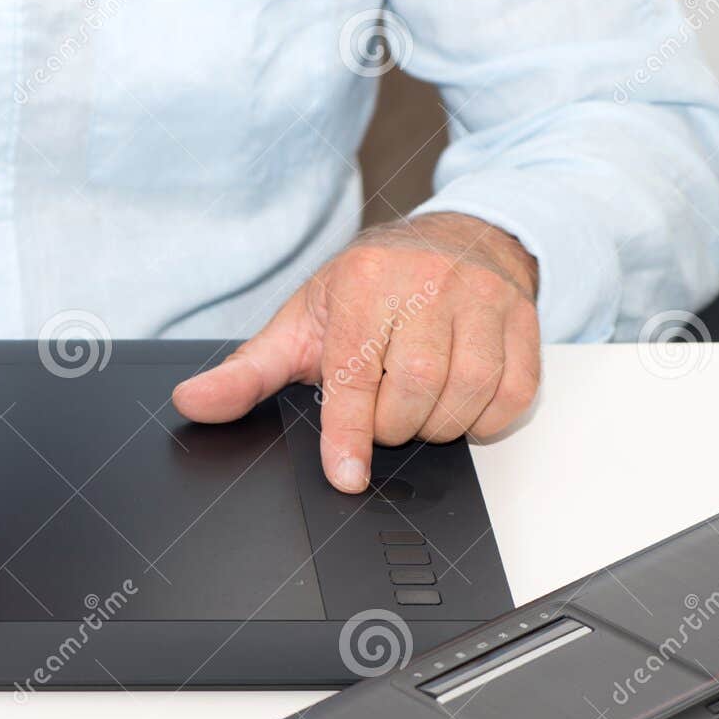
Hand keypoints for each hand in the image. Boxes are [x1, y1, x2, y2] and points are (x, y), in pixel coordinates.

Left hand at [172, 213, 540, 492]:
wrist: (451, 241)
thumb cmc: (369, 289)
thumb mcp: (300, 324)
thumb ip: (246, 371)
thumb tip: (193, 402)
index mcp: (367, 283)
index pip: (356, 375)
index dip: (348, 434)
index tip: (346, 477)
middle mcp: (430, 284)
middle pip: (415, 393)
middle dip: (392, 425)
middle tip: (380, 411)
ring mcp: (484, 299)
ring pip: (467, 397)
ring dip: (437, 424)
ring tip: (414, 405)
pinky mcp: (526, 320)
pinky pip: (514, 395)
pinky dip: (484, 417)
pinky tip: (458, 402)